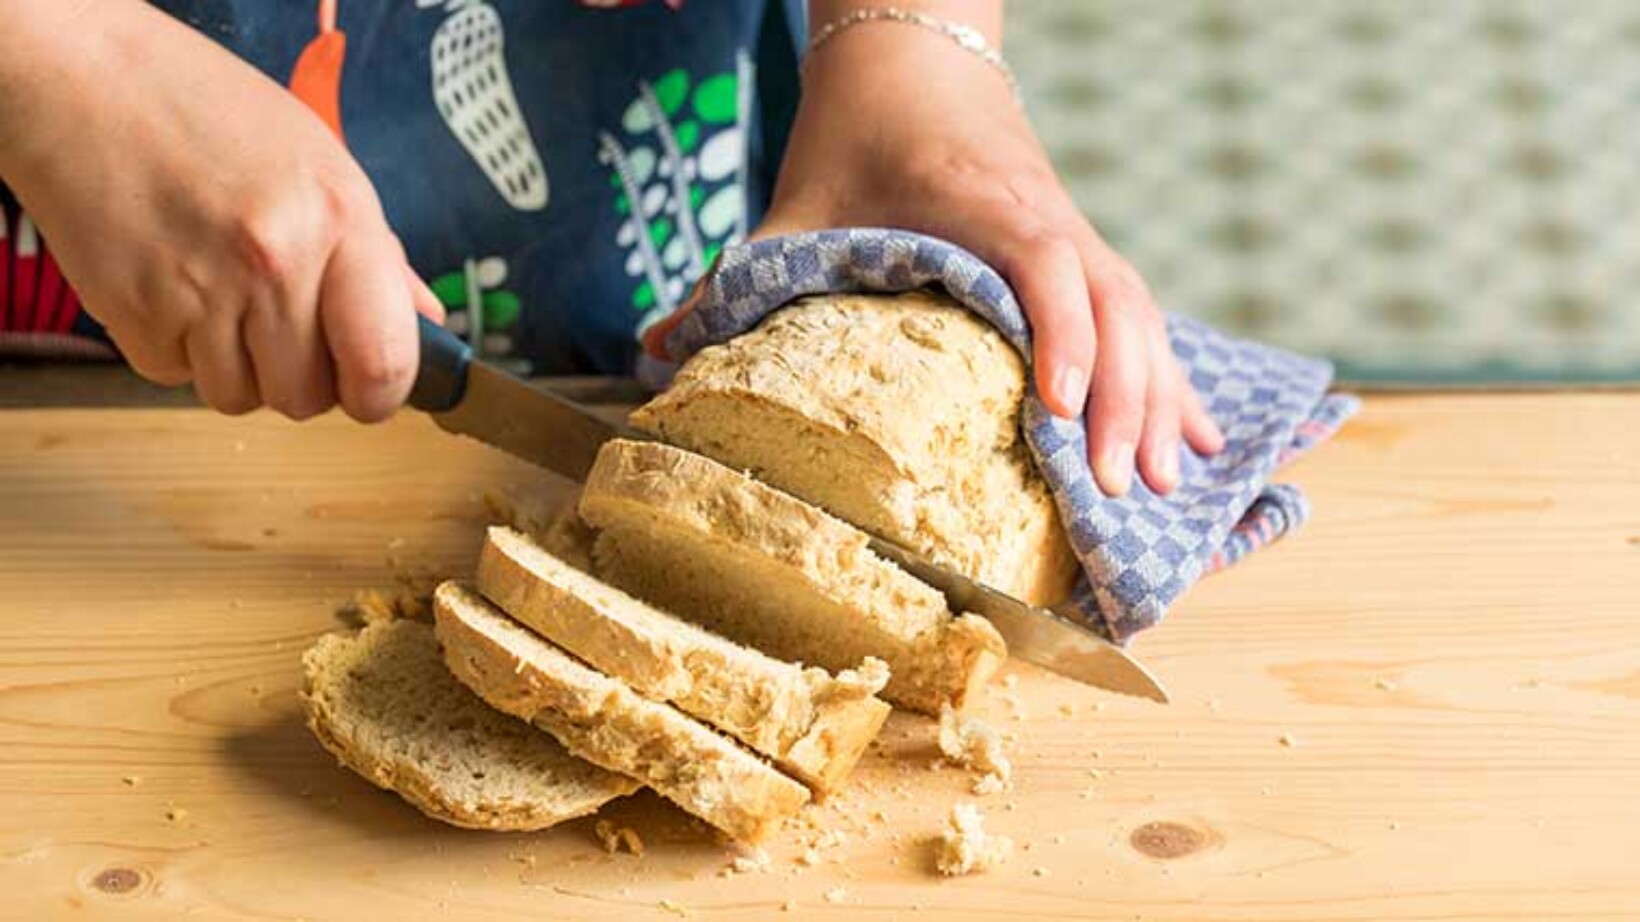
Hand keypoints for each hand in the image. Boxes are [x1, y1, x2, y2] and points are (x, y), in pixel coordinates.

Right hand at [0, 0, 440, 421]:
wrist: (84, 82)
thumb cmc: (210, 115)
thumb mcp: (323, 165)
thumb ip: (379, 256)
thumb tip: (427, 325)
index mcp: (339, 222)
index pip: (384, 364)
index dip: (381, 394)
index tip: (370, 389)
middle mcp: (274, 263)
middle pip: (308, 398)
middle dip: (300, 376)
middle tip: (280, 320)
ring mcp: (199, 292)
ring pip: (240, 398)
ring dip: (236, 367)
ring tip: (221, 292)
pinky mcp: (132, 314)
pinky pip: (176, 377)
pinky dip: (177, 349)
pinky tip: (174, 285)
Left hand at [649, 5, 1222, 494]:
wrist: (915, 54)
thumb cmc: (857, 133)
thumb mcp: (797, 203)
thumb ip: (737, 278)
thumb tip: (651, 352)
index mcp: (978, 200)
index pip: (1043, 260)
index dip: (1061, 333)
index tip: (1059, 411)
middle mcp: (1043, 214)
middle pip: (1112, 303)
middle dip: (1123, 396)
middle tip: (1112, 492)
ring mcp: (1072, 230)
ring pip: (1140, 313)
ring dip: (1157, 395)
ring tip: (1159, 484)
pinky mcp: (1081, 247)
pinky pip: (1141, 314)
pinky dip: (1169, 376)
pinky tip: (1192, 439)